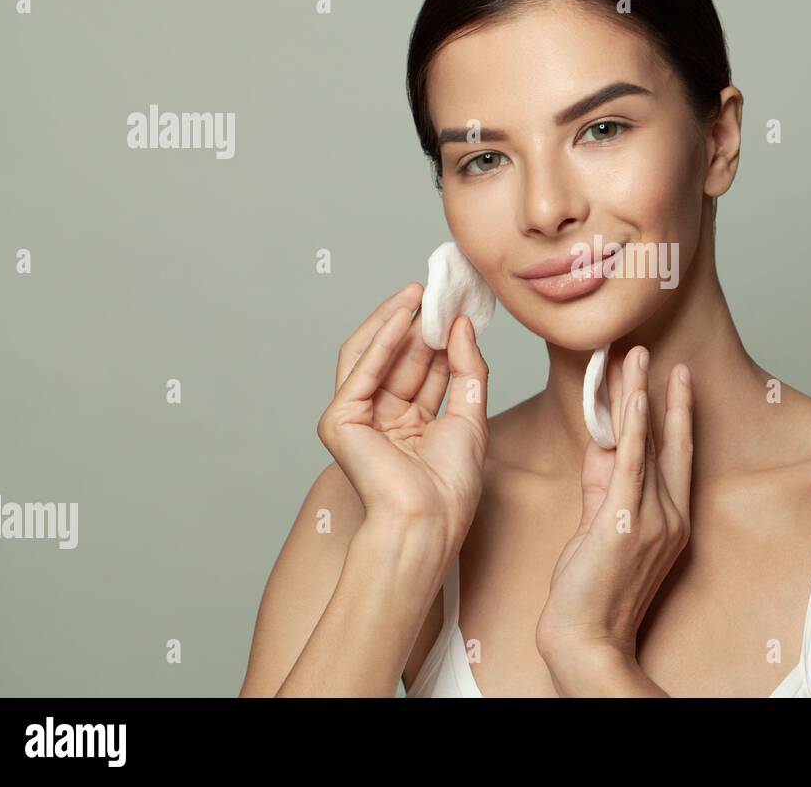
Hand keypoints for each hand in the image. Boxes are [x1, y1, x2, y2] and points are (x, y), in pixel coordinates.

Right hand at [316, 282, 489, 548]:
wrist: (428, 520)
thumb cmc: (450, 487)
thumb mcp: (470, 417)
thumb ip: (466, 369)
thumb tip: (460, 326)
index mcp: (411, 426)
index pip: (426, 370)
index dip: (442, 337)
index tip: (460, 306)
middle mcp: (383, 420)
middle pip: (400, 360)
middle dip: (420, 324)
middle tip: (439, 290)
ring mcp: (358, 420)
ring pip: (374, 357)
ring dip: (396, 322)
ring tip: (419, 293)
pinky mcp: (340, 420)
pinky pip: (362, 370)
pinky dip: (382, 340)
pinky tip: (404, 315)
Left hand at [535, 345, 692, 674]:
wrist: (586, 638)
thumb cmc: (592, 590)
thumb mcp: (602, 525)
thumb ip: (606, 484)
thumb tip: (603, 444)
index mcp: (670, 517)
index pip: (674, 453)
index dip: (673, 412)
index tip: (670, 378)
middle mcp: (670, 515)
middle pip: (669, 440)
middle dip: (661, 392)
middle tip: (654, 352)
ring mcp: (652, 520)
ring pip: (648, 444)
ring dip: (640, 395)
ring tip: (636, 357)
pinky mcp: (624, 523)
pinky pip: (632, 466)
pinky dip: (634, 429)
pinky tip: (633, 398)